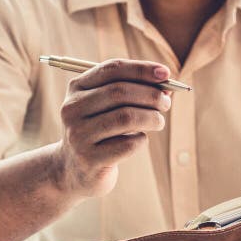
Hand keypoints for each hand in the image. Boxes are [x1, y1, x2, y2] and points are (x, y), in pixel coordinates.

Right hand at [55, 58, 172, 196]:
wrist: (74, 170)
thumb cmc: (101, 132)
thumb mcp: (110, 108)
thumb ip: (133, 94)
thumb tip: (167, 87)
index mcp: (77, 88)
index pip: (112, 69)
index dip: (141, 69)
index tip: (166, 73)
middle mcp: (73, 108)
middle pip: (120, 92)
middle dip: (151, 95)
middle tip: (166, 103)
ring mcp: (79, 134)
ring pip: (126, 117)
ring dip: (151, 118)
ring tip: (159, 122)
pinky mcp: (90, 158)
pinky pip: (128, 144)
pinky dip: (142, 140)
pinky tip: (139, 140)